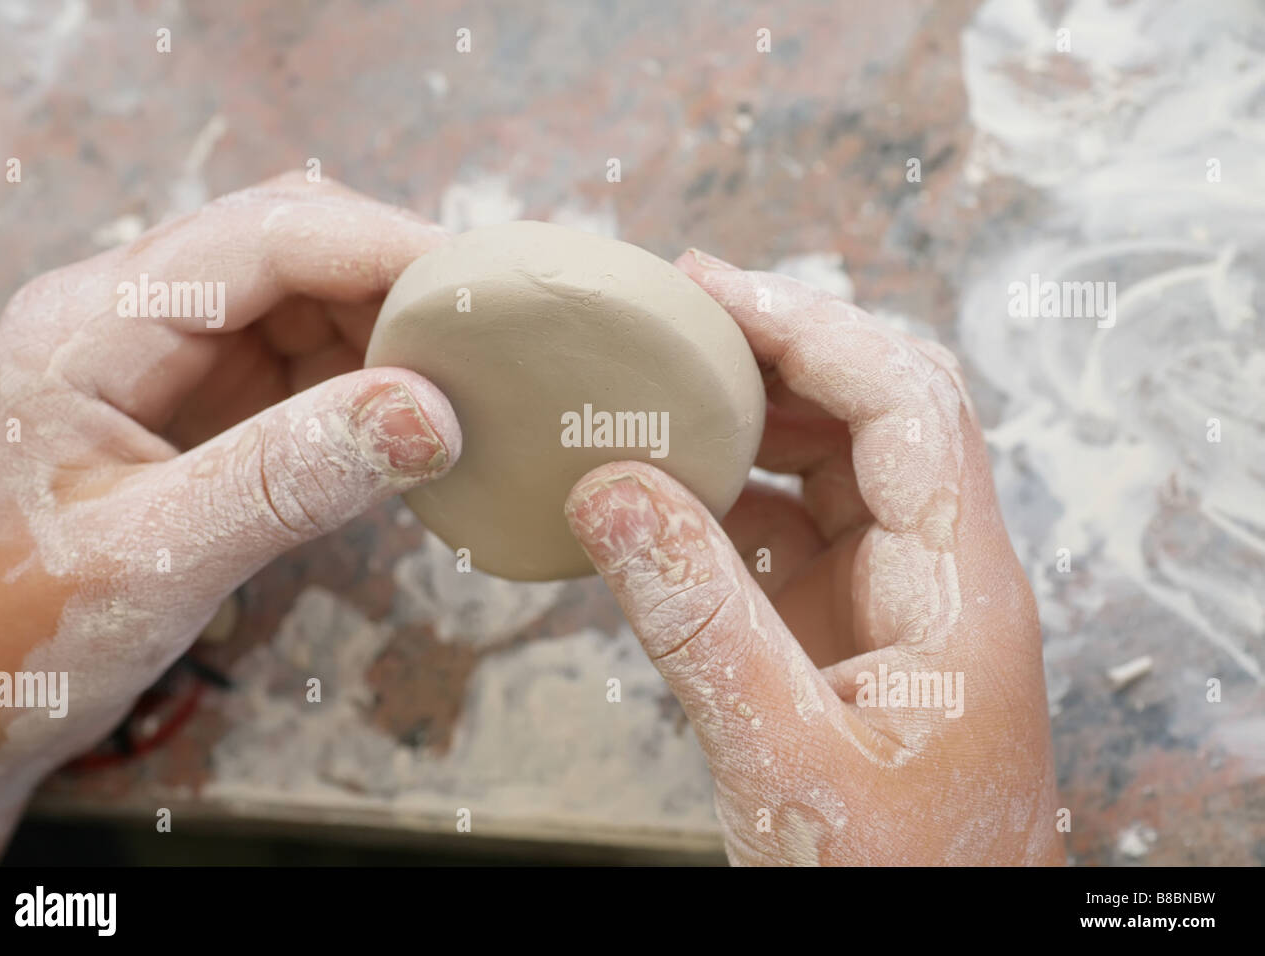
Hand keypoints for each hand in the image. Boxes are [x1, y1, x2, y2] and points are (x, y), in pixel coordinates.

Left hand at [0, 173, 460, 860]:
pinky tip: (420, 416)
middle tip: (496, 332)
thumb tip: (432, 412)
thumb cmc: (17, 635)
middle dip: (398, 279)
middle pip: (292, 247)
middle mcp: (128, 318)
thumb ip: (288, 478)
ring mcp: (166, 360)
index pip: (263, 238)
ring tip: (474, 374)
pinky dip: (372, 381)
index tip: (483, 288)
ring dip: (392, 329)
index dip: (384, 247)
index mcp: (90, 326)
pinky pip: (305, 364)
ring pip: (308, 299)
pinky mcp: (199, 406)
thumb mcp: (154, 559)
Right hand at [565, 249, 1063, 864]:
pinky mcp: (850, 630)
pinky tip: (670, 482)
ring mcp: (895, 599)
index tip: (709, 291)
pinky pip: (795, 526)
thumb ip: (696, 620)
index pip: (905, 401)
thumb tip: (611, 487)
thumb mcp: (780, 755)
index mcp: (957, 589)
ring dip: (758, 412)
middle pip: (879, 407)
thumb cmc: (893, 880)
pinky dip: (733, 490)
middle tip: (681, 309)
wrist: (929, 946)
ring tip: (667, 378)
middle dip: (785, 346)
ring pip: (837, 460)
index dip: (811, 328)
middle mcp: (938, 573)